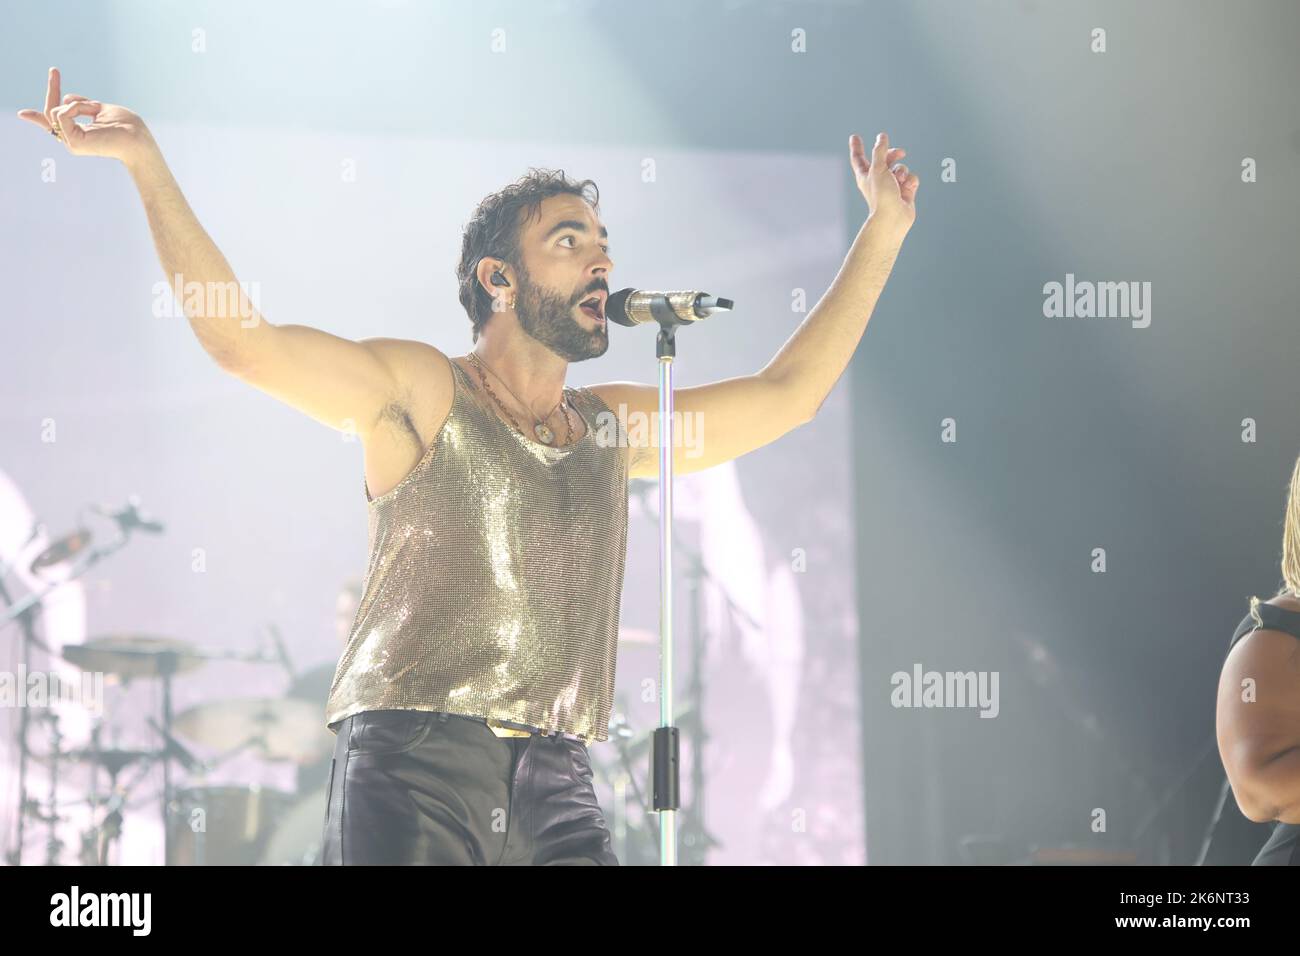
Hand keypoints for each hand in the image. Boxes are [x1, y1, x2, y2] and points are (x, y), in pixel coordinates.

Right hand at [16, 67, 154, 165]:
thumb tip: (68, 97)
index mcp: (79, 133)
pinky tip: (92, 110)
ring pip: (56, 112)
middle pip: (50, 113)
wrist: (139, 139)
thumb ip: (83, 104)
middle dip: (51, 90)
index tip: (22, 114)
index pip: (54, 124)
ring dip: (77, 103)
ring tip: (96, 108)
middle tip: (53, 70)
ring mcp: (72, 143)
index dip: (36, 119)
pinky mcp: (74, 143)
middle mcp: (73, 140)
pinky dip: (75, 107)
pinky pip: (62, 114)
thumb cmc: (127, 126)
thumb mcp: (101, 109)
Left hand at [849, 131, 918, 233]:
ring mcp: (892, 186)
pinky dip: (910, 181)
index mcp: (865, 175)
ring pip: (901, 168)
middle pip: (885, 159)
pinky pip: (911, 178)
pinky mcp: (905, 192)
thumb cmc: (881, 195)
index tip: (854, 136)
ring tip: (900, 181)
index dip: (857, 146)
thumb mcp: (878, 169)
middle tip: (900, 152)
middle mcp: (877, 180)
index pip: (858, 158)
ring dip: (902, 171)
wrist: (893, 218)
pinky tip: (908, 188)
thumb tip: (881, 137)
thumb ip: (880, 151)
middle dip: (893, 154)